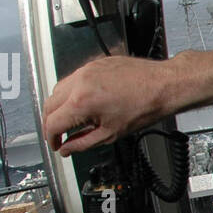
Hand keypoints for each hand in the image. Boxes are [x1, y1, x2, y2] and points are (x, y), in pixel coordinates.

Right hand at [43, 54, 182, 156]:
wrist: (163, 85)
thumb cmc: (145, 106)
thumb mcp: (110, 134)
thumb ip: (83, 143)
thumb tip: (67, 148)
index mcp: (81, 102)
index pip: (52, 123)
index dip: (51, 138)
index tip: (56, 145)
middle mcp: (80, 82)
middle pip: (49, 104)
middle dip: (50, 123)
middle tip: (58, 136)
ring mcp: (86, 70)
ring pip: (58, 89)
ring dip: (59, 106)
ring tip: (70, 121)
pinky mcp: (94, 64)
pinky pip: (73, 78)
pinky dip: (71, 93)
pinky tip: (82, 103)